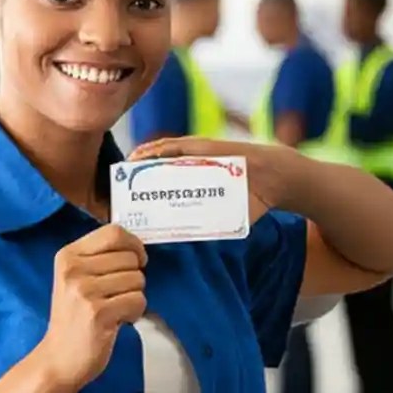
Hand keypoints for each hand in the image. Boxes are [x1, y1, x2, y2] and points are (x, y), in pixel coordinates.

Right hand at [33, 224, 147, 389]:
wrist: (58, 359)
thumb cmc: (72, 318)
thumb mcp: (75, 279)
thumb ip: (99, 259)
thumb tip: (137, 246)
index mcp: (67, 256)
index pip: (114, 232)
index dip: (134, 244)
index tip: (137, 259)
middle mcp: (73, 269)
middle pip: (130, 258)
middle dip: (133, 277)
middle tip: (116, 296)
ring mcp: (84, 291)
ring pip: (137, 280)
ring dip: (133, 297)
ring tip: (114, 309)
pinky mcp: (98, 313)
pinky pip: (138, 301)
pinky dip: (134, 313)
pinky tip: (117, 321)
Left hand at [128, 137, 308, 222]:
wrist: (275, 180)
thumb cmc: (252, 202)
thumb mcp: (224, 218)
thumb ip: (206, 228)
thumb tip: (186, 247)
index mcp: (194, 187)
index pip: (162, 191)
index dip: (143, 197)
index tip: (126, 207)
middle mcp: (191, 170)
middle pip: (156, 174)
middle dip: (137, 181)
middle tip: (117, 191)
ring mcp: (195, 157)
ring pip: (160, 158)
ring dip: (139, 163)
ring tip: (122, 171)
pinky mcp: (200, 146)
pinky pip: (172, 146)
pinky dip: (154, 149)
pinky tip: (139, 155)